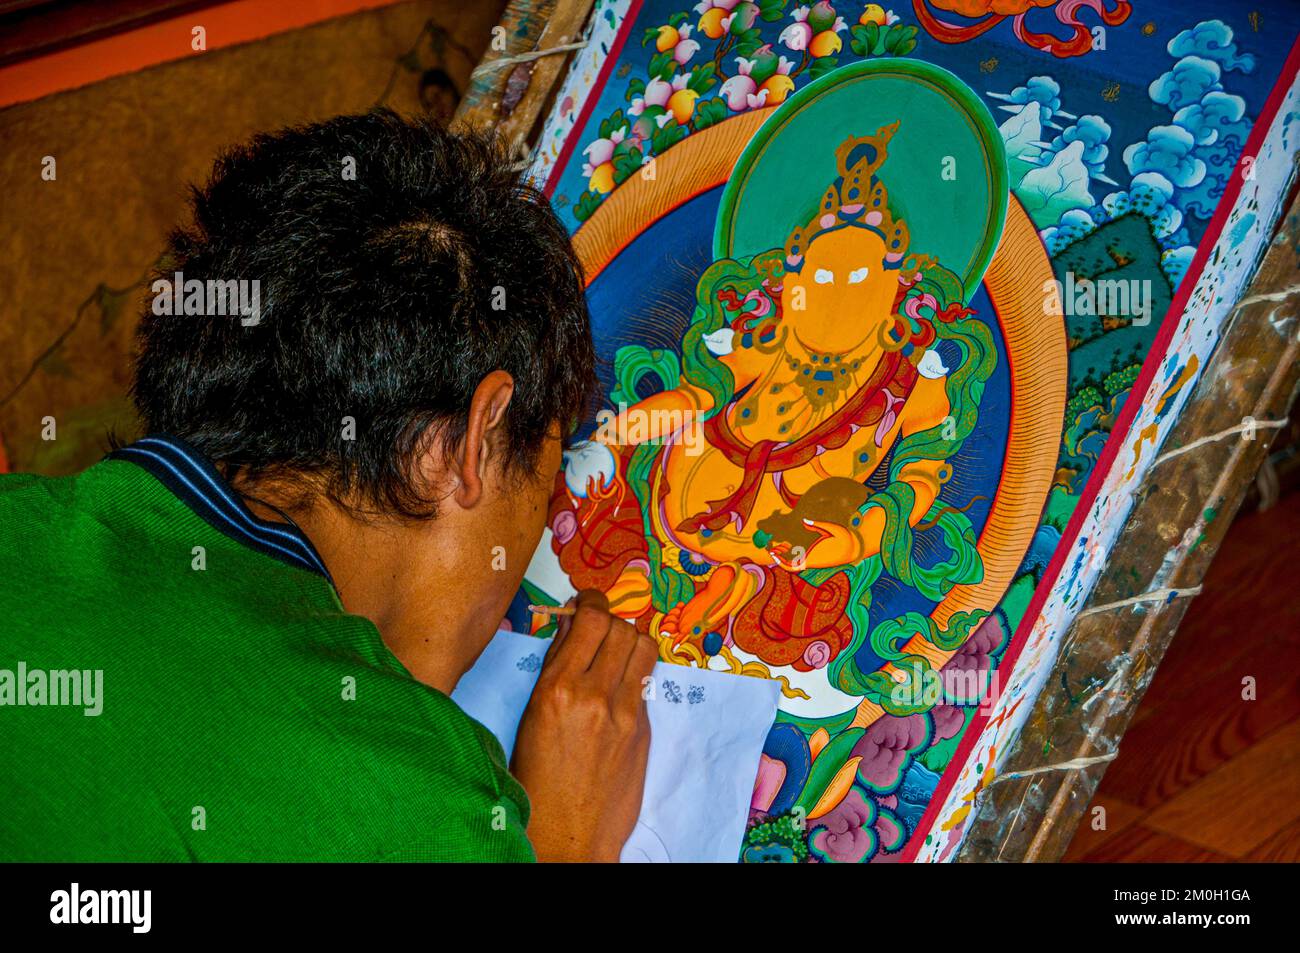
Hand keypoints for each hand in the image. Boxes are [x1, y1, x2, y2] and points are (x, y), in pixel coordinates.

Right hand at [511, 589, 656, 861]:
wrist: (567, 836)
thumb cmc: (537, 781)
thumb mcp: (532, 717)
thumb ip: (554, 667)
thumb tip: (570, 626)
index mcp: (555, 689)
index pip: (588, 619)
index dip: (591, 600)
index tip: (587, 600)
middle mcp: (593, 695)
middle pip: (619, 626)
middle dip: (609, 619)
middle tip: (598, 627)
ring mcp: (623, 712)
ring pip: (642, 645)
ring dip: (629, 639)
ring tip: (613, 651)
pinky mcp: (642, 729)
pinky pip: (645, 679)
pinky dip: (635, 670)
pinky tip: (620, 681)